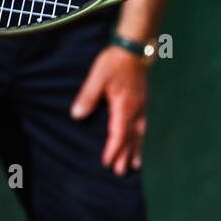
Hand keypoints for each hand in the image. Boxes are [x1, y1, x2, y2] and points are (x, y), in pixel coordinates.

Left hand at [70, 45, 148, 174]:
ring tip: (136, 165)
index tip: (106, 163)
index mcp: (124, 106)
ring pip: (140, 133)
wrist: (135, 48)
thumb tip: (77, 115)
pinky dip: (140, 137)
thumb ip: (88, 96)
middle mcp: (136, 110)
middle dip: (125, 155)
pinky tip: (139, 140)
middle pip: (131, 138)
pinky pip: (142, 125)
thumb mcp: (97, 77)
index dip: (113, 150)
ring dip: (136, 149)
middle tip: (121, 172)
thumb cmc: (114, 62)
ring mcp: (141, 106)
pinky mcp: (143, 101)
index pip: (118, 134)